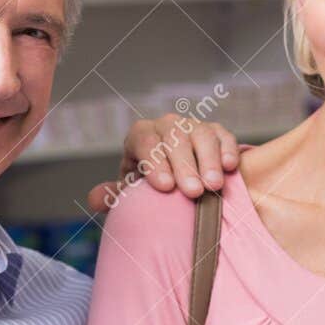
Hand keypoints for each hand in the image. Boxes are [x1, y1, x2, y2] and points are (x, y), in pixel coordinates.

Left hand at [85, 113, 240, 211]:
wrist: (176, 180)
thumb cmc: (150, 186)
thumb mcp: (131, 191)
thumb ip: (114, 195)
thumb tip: (94, 199)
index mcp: (141, 136)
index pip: (144, 141)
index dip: (154, 162)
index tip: (165, 187)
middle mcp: (166, 125)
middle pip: (174, 137)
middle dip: (184, 165)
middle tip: (192, 192)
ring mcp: (193, 126)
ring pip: (201, 135)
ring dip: (208, 160)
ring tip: (213, 185)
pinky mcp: (216, 132)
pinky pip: (223, 135)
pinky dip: (227, 149)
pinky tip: (230, 167)